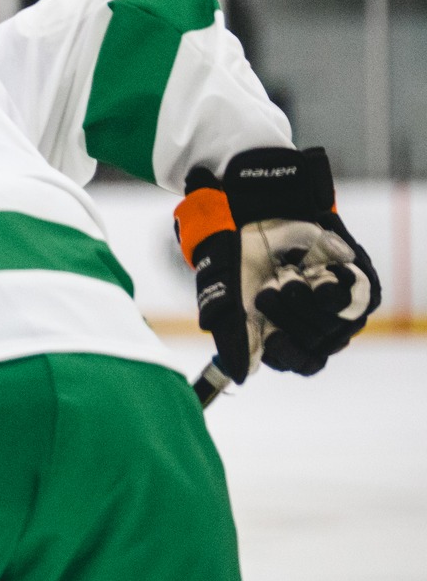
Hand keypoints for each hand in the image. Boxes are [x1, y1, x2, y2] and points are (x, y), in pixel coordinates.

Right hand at [175, 147, 379, 382]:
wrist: (257, 206)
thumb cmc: (236, 251)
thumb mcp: (223, 293)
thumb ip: (232, 336)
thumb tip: (245, 374)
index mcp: (282, 330)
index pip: (303, 362)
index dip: (291, 354)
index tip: (273, 336)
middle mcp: (313, 319)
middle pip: (317, 346)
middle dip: (288, 318)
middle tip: (269, 290)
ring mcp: (337, 301)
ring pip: (337, 327)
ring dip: (305, 303)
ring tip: (287, 275)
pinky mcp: (356, 279)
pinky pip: (357, 298)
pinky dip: (330, 285)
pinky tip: (314, 271)